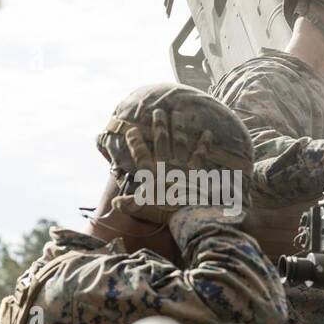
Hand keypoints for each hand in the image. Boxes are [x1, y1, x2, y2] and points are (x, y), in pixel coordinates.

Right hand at [110, 109, 221, 224]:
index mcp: (151, 173)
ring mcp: (182, 166)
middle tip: (158, 111)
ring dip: (178, 127)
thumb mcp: (142, 208)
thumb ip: (129, 203)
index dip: (135, 142)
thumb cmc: (163, 210)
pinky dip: (204, 144)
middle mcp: (166, 165)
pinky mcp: (196, 171)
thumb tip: (115, 203)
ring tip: (178, 113)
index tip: (132, 129)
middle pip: (162, 141)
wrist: (187, 213)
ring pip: (179, 142)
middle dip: (159, 125)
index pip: (141, 154)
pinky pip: (200, 154)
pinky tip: (208, 132)